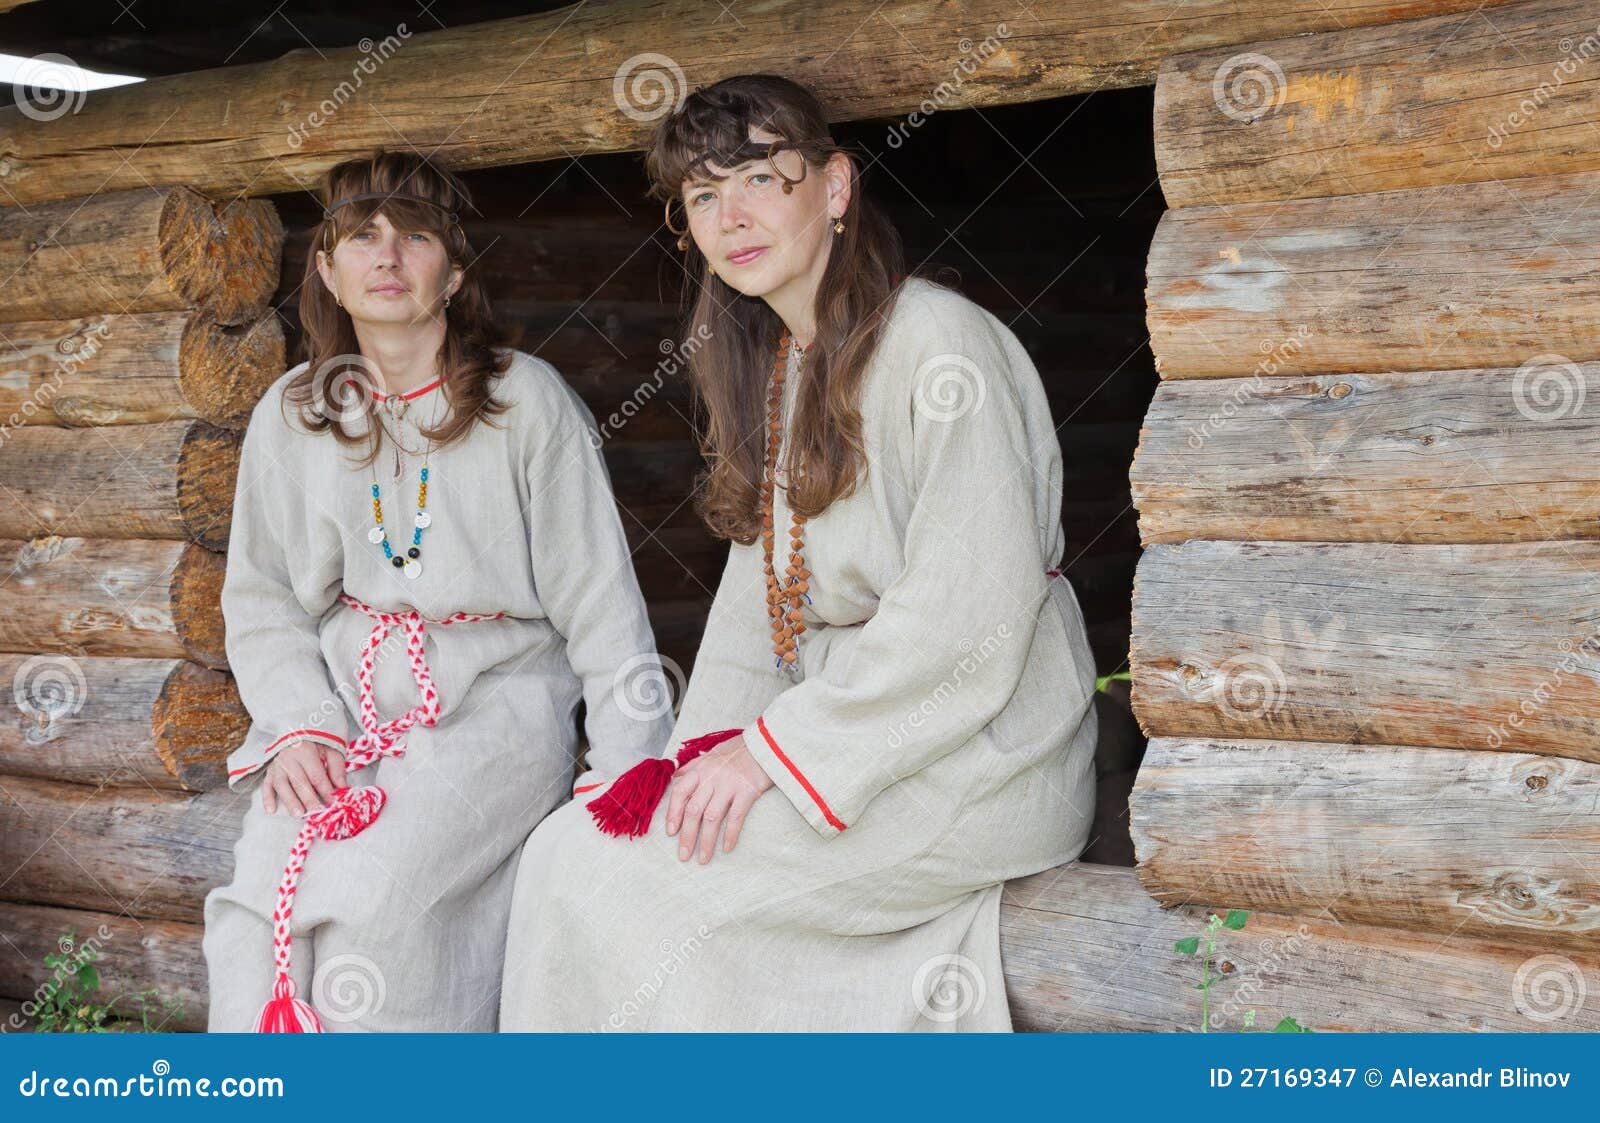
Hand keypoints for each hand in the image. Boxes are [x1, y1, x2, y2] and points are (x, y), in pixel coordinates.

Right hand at [262, 739, 347, 815]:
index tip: (333, 803)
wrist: (296, 729)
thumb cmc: (317, 742)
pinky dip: (267, 798)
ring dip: (290, 800)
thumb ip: (337, 769)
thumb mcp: (331, 749)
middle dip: (309, 799)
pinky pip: (266, 785)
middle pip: (299, 781)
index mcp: (306, 751)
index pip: (316, 775)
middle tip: (317, 813)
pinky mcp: (269, 771)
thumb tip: (342, 789)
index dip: (325, 790)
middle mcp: (288, 759)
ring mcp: (277, 766)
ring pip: (281, 785)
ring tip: (298, 814)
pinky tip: (271, 810)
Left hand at [664, 733, 773, 863]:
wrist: (766, 743)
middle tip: (684, 855)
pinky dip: (730, 834)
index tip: (671, 831)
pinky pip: (736, 817)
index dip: (673, 813)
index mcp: (700, 769)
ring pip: (712, 818)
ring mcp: (729, 785)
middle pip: (694, 811)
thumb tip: (676, 776)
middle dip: (687, 836)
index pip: (680, 793)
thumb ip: (693, 766)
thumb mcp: (711, 753)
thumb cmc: (739, 749)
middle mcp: (711, 778)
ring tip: (704, 858)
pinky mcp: (747, 791)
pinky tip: (727, 848)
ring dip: (706, 841)